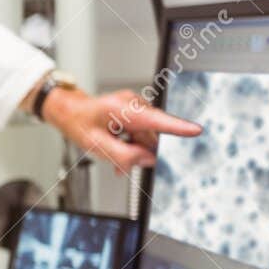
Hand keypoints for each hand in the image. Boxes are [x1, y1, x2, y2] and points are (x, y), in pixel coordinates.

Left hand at [38, 86, 201, 173]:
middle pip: (152, 136)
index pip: (156, 121)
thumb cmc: (80, 124)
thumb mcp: (97, 147)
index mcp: (124, 110)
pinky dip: (133, 144)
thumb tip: (148, 160)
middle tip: (121, 163)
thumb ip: (124, 156)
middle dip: (141, 153)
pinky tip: (119, 149)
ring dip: (135, 150)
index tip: (195, 130)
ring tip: (114, 155)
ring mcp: (137, 106)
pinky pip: (143, 133)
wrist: (72, 112)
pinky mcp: (137, 111)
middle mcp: (134, 104)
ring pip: (147, 137)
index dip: (178, 127)